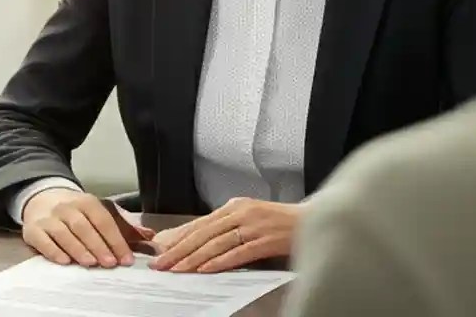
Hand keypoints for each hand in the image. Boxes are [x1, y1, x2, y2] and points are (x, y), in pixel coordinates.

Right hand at [21, 189, 154, 267]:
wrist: (42, 199)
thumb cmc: (77, 212)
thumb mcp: (100, 212)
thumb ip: (123, 225)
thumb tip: (149, 236)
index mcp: (87, 202)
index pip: (104, 221)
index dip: (115, 240)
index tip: (125, 258)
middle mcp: (67, 207)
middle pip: (84, 227)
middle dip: (98, 246)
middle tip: (110, 263)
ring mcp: (49, 218)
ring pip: (64, 233)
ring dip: (78, 249)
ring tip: (91, 263)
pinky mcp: (33, 229)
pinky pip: (43, 240)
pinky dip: (54, 251)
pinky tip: (65, 261)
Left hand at [150, 198, 300, 272]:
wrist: (314, 221)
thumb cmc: (280, 223)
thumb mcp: (249, 218)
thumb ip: (224, 228)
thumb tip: (195, 241)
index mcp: (235, 206)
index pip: (199, 223)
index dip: (178, 238)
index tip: (160, 250)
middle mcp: (241, 213)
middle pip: (202, 233)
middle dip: (178, 250)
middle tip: (161, 263)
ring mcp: (253, 226)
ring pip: (215, 244)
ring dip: (193, 259)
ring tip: (177, 269)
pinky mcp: (265, 240)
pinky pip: (237, 253)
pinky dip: (219, 262)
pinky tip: (205, 269)